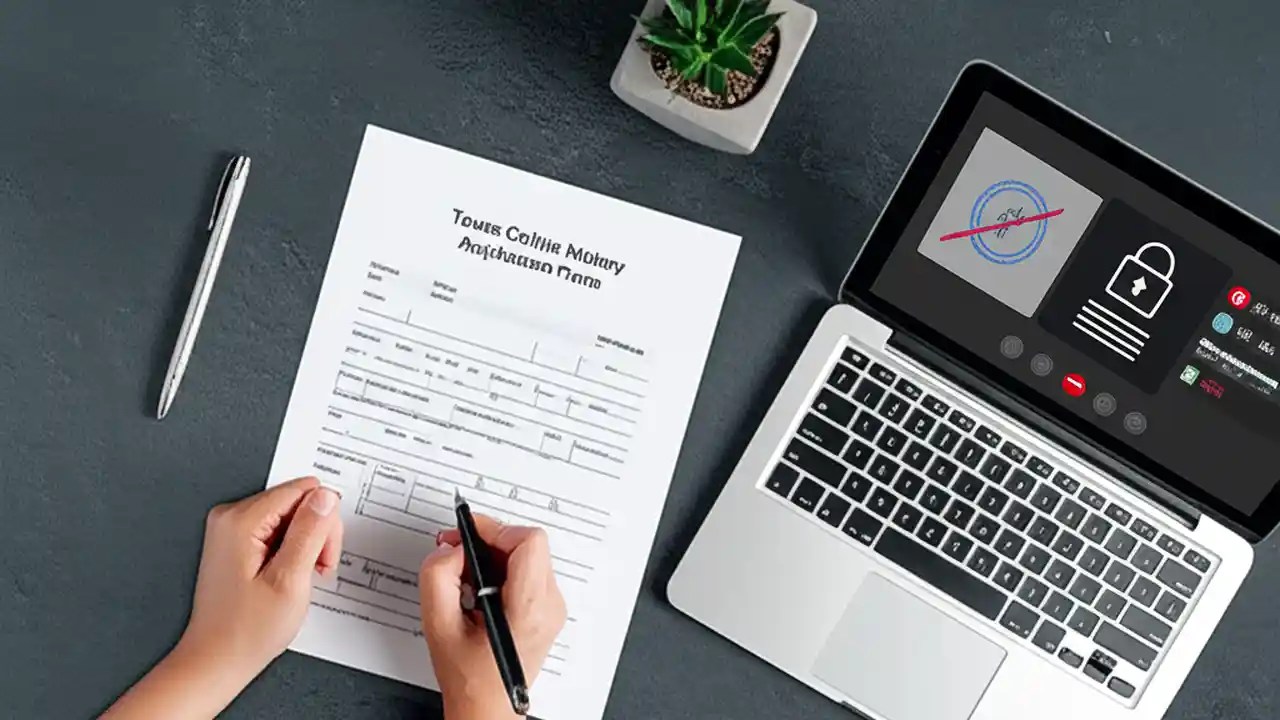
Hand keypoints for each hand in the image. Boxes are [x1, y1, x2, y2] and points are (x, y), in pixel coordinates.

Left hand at [181, 476, 343, 672]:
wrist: (218, 658)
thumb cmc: (246, 630)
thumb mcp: (290, 580)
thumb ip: (311, 532)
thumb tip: (325, 496)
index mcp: (240, 520)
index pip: (304, 491)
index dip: (323, 522)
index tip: (320, 554)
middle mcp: (231, 517)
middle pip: (297, 502)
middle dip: (316, 534)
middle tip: (313, 570)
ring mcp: (231, 529)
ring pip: (291, 517)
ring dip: (306, 546)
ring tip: (299, 579)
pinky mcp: (236, 541)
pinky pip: (277, 531)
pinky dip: (291, 552)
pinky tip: (287, 577)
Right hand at [420, 515, 566, 719]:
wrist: (486, 706)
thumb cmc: (468, 678)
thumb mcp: (438, 626)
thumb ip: (438, 578)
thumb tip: (451, 548)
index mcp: (529, 610)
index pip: (529, 543)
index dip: (495, 530)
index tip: (467, 533)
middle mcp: (549, 606)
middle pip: (528, 545)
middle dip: (489, 541)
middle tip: (456, 552)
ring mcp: (552, 607)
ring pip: (528, 555)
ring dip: (493, 556)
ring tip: (464, 576)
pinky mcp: (547, 608)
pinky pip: (528, 570)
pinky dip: (501, 570)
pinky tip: (478, 588)